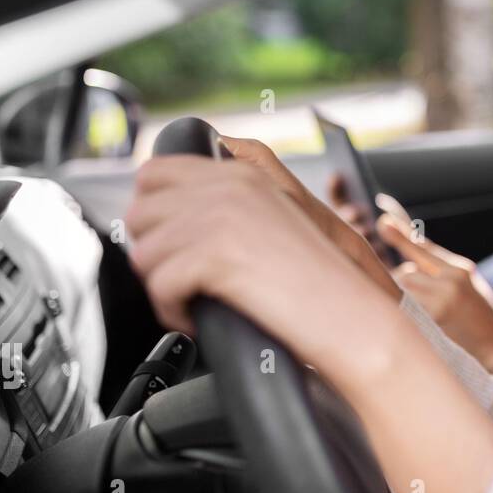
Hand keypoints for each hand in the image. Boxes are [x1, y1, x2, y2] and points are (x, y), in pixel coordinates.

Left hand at [124, 155, 402, 381]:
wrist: (352, 315)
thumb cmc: (324, 282)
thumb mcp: (279, 220)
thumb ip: (232, 203)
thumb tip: (174, 211)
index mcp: (242, 174)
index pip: (157, 172)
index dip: (153, 212)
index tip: (171, 244)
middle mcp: (228, 186)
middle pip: (139, 211)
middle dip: (153, 251)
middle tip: (183, 279)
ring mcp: (221, 216)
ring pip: (144, 253)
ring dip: (163, 287)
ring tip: (196, 303)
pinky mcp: (215, 253)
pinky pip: (159, 285)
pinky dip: (173, 312)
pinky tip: (200, 320)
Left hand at [376, 201, 492, 371]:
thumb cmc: (480, 318)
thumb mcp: (469, 287)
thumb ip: (442, 274)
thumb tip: (405, 268)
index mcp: (461, 269)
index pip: (424, 247)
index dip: (401, 235)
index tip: (383, 222)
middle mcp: (452, 279)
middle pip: (405, 273)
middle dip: (405, 287)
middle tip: (420, 305)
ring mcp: (442, 298)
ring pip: (404, 290)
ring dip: (405, 301)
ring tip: (426, 316)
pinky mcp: (434, 318)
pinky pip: (406, 309)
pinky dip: (407, 315)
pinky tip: (423, 325)